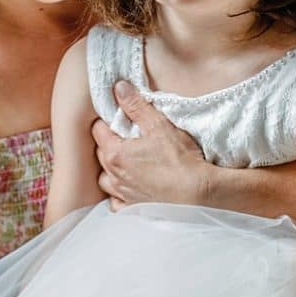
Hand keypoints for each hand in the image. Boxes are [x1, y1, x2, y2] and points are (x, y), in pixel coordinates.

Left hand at [93, 81, 213, 207]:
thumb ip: (136, 106)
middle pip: (100, 153)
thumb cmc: (180, 160)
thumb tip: (119, 88)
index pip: (98, 130)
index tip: (118, 117)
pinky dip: (118, 195)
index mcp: (115, 153)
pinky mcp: (133, 208)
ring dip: (111, 170)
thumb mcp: (159, 125)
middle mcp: (114, 175)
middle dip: (108, 142)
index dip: (107, 120)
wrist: (198, 195)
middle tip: (124, 136)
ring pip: (105, 179)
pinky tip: (129, 189)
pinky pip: (116, 202)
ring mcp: (122, 194)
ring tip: (125, 162)